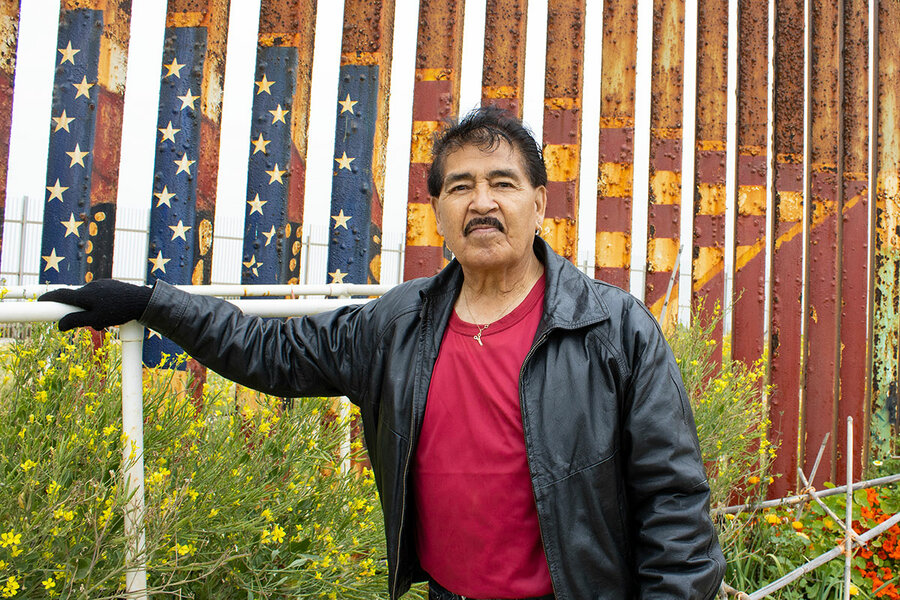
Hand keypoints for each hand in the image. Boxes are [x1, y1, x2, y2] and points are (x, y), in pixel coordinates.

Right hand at [38, 279, 152, 330]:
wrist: (143, 301)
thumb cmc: (119, 311)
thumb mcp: (95, 320)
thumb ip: (76, 321)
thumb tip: (60, 326)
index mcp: (84, 294)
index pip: (60, 294)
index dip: (48, 298)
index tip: (39, 301)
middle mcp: (90, 286)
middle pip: (76, 299)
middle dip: (78, 312)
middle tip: (90, 324)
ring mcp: (101, 284)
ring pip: (89, 299)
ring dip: (92, 311)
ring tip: (106, 322)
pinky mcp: (111, 285)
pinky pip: (99, 296)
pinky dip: (100, 306)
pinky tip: (113, 314)